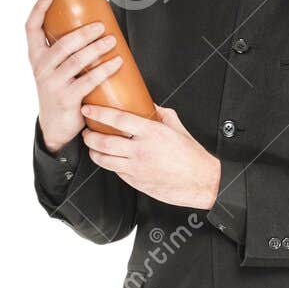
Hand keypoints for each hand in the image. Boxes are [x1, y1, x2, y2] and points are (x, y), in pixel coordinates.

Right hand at [25, 0, 124, 152]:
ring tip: (112, 40)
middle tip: (101, 26)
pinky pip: (88, 80)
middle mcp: (41, 68)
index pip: (31, 27)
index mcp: (36, 56)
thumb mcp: (55, 69)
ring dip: (97, 48)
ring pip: (76, 60)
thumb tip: (90, 25)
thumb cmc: (61, 90)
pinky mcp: (66, 98)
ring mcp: (52, 83)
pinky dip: (104, 69)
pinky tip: (116, 62)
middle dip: (84, 32)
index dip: (38, 9)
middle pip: (63, 43)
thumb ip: (64, 51)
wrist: (56, 126)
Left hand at [80, 103, 221, 209]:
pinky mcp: (136, 182)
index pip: (117, 119)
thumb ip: (161, 114)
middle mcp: (141, 150)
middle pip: (104, 142)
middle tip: (87, 131)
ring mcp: (137, 168)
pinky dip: (108, 164)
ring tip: (92, 146)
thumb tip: (149, 105)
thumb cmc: (192, 156)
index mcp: (152, 133)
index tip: (89, 109)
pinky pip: (115, 171)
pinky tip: (108, 159)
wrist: (201, 181)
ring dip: (93, 152)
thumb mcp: (178, 128)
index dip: (98, 113)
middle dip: (89, 136)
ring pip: (104, 160)